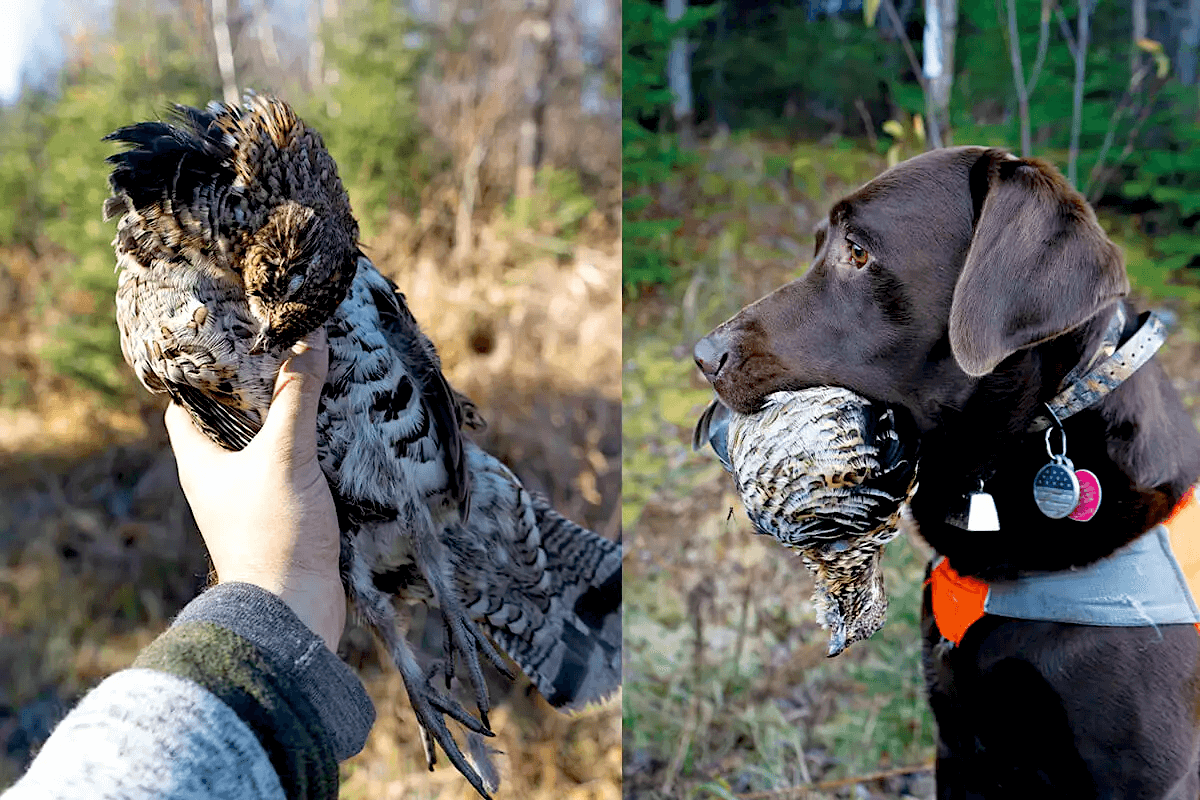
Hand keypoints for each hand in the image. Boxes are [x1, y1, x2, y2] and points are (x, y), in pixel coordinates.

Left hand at [164, 329, 344, 649]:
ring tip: (325, 378)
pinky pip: (295, 467)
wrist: (294, 613)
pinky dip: (314, 447)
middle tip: (296, 348)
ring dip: (295, 416)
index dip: (208, 367)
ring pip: (269, 442)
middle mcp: (220, 477)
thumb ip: (297, 396)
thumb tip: (312, 335)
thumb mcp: (286, 455)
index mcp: (200, 460)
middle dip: (264, 385)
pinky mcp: (284, 515)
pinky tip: (343, 429)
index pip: (187, 400)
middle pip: (234, 417)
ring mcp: (252, 498)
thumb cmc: (275, 534)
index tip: (240, 335)